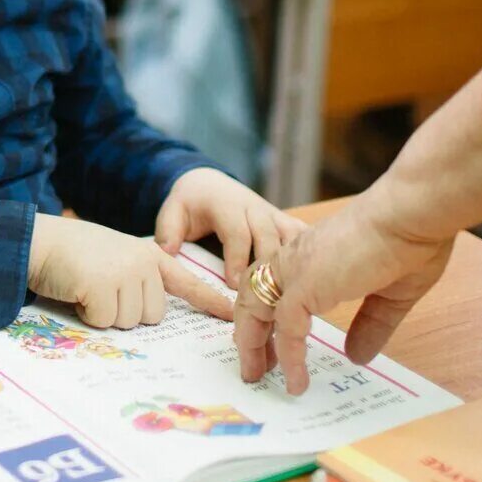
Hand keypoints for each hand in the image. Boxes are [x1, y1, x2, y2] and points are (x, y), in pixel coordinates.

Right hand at [28, 213, 230, 329]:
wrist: (40, 241)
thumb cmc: (72, 254)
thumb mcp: (113, 258)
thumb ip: (137, 278)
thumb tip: (149, 314)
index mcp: (149, 256)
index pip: (187, 282)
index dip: (210, 301)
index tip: (232, 314)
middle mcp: (143, 262)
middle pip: (152, 315)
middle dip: (126, 312)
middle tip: (101, 290)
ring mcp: (126, 272)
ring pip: (129, 321)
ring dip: (105, 314)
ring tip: (87, 287)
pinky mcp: (104, 285)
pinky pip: (105, 321)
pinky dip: (88, 314)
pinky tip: (78, 291)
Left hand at [152, 167, 304, 289]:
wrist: (209, 182)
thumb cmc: (190, 203)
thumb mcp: (172, 212)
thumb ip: (168, 232)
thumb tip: (169, 253)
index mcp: (226, 205)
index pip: (237, 232)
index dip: (237, 259)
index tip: (233, 285)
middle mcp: (254, 208)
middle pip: (269, 237)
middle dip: (268, 268)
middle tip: (263, 299)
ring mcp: (273, 215)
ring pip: (290, 238)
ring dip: (292, 265)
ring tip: (289, 296)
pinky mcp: (284, 222)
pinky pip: (302, 236)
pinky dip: (309, 255)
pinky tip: (313, 279)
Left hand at [231, 194, 454, 395]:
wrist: (414, 216)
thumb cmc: (410, 242)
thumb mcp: (389, 295)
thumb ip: (370, 325)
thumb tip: (358, 356)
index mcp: (312, 255)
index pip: (272, 284)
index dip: (266, 315)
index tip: (272, 345)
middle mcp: (295, 259)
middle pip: (252, 296)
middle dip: (249, 333)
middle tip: (255, 366)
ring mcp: (296, 269)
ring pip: (254, 309)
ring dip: (253, 345)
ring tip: (258, 376)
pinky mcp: (306, 284)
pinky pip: (286, 328)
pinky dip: (288, 357)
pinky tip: (296, 380)